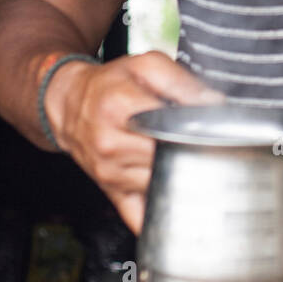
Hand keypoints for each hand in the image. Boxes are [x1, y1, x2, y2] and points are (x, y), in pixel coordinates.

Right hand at [44, 51, 225, 235]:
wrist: (70, 105)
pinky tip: (181, 204)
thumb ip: (180, 80)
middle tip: (209, 144)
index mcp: (119, 109)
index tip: (212, 127)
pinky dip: (162, 215)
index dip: (195, 128)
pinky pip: (140, 215)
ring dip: (183, 177)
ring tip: (195, 162)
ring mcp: (110, 173)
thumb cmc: (110, 84)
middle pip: (167, 158)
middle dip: (192, 152)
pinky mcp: (112, 192)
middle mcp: (110, 144)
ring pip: (161, 184)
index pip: (168, 127)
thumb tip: (212, 102)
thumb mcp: (144, 65)